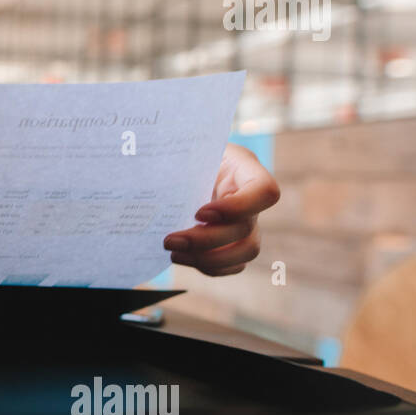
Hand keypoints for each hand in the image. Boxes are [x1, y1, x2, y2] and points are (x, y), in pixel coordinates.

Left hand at [162, 143, 279, 276]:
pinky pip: (233, 264)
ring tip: (173, 252)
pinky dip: (208, 266)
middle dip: (206, 241)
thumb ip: (178, 160)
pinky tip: (182, 257)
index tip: (199, 213)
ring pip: (246, 251)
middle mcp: (251, 198)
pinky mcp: (235, 241)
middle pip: (246, 230)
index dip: (237, 208)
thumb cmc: (182, 153)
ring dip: (207, 258)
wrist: (182, 164)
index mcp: (244, 168)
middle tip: (170, 240)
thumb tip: (150, 178)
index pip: (264, 191)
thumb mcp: (183, 148)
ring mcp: (247, 221)